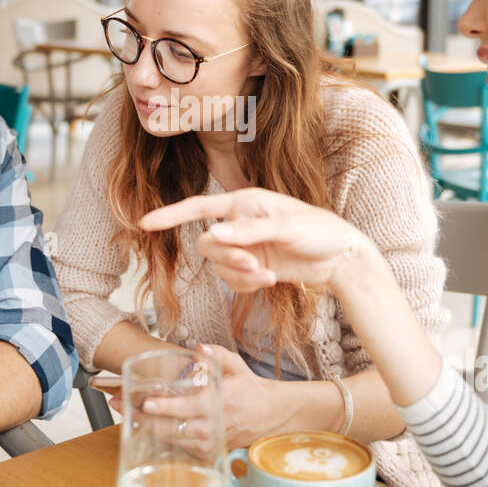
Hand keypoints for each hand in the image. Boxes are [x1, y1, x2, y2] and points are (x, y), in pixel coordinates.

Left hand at [108, 343, 290, 454]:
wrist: (268, 415)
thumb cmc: (248, 388)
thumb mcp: (237, 366)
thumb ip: (218, 355)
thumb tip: (199, 348)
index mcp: (216, 403)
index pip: (185, 409)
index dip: (163, 407)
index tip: (145, 402)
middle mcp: (210, 426)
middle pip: (170, 428)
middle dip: (142, 418)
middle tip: (121, 405)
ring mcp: (207, 441)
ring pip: (170, 440)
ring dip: (145, 428)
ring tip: (125, 413)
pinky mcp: (206, 451)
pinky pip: (178, 448)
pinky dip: (159, 438)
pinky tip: (144, 426)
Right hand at [138, 187, 375, 292]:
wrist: (342, 258)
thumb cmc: (320, 231)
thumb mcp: (288, 227)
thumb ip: (250, 231)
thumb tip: (214, 234)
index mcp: (245, 202)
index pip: (199, 207)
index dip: (171, 215)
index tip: (145, 223)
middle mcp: (240, 223)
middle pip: (207, 244)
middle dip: (226, 258)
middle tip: (253, 264)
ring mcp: (245, 247)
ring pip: (218, 266)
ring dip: (238, 274)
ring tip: (266, 275)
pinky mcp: (253, 267)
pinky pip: (232, 280)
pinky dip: (246, 284)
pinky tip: (269, 281)